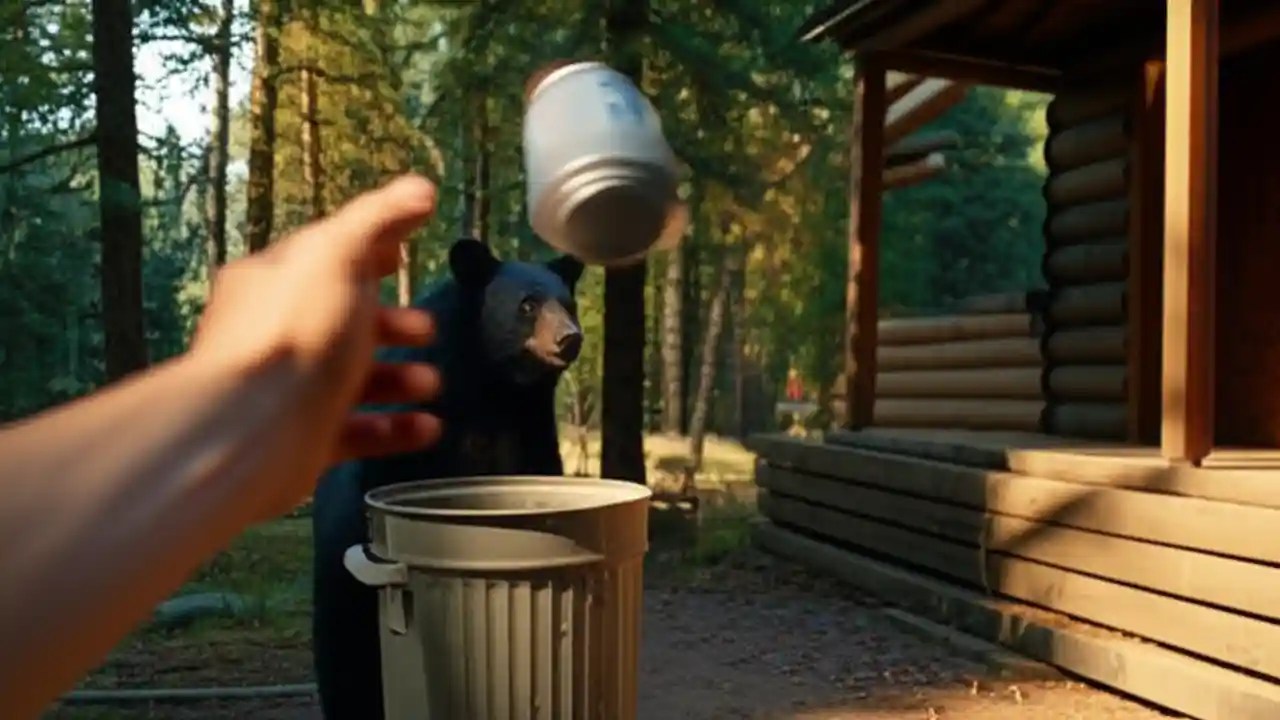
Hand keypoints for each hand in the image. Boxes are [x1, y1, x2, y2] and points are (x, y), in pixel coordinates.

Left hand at [190, 174, 443, 515]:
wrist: (255, 430)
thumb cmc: (295, 332)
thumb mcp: (338, 254)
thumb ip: (379, 218)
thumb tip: (421, 187)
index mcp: (275, 280)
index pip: (324, 256)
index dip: (367, 251)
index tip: (404, 254)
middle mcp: (275, 333)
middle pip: (341, 320)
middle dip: (391, 324)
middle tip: (429, 330)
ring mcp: (287, 390)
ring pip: (352, 378)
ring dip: (398, 378)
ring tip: (432, 383)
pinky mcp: (302, 440)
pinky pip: (356, 431)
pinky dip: (394, 428)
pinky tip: (426, 427)